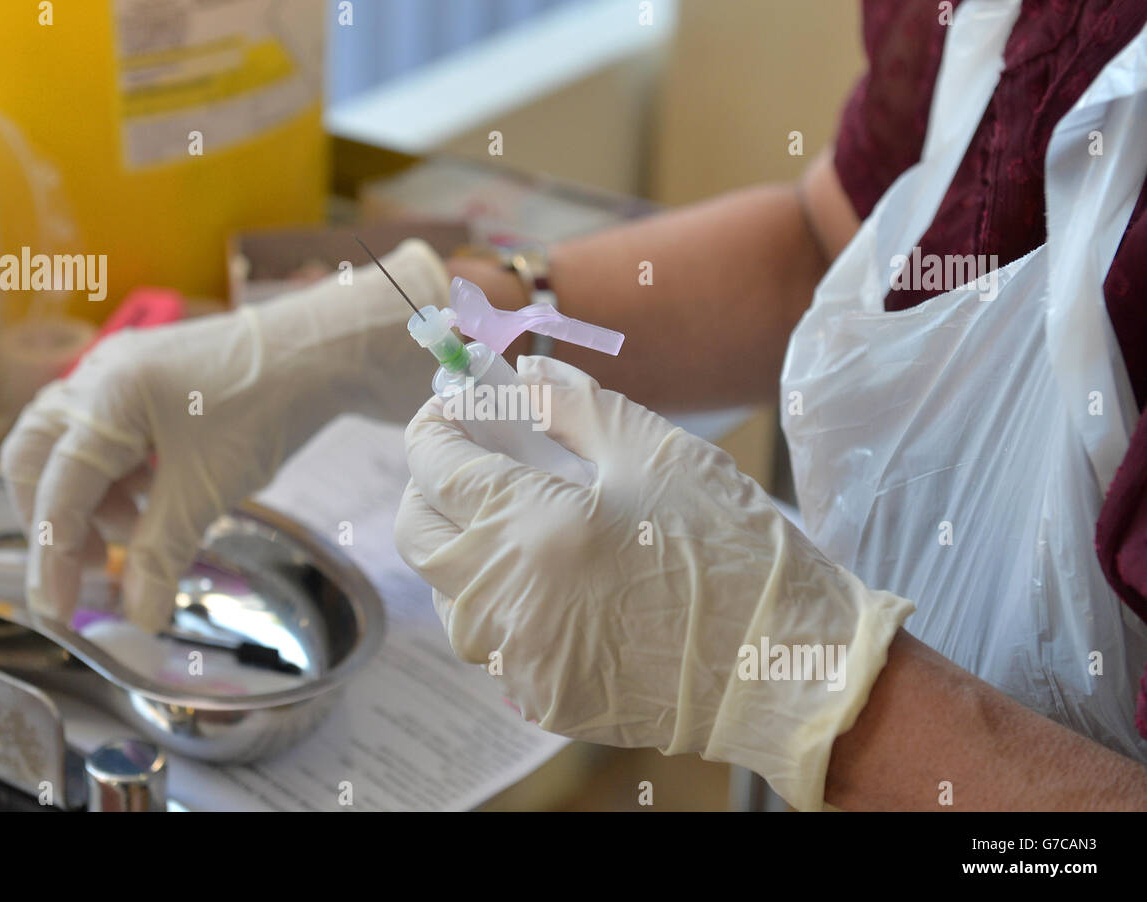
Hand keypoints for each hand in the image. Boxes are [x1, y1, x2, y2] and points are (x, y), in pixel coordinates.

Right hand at [1, 239, 447, 629]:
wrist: (318, 352)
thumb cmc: (263, 408)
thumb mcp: (207, 491)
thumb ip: (161, 555)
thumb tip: (138, 616)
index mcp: (103, 400)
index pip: (57, 492)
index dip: (52, 559)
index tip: (56, 614)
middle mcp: (96, 378)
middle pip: (39, 461)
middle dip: (57, 520)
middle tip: (94, 565)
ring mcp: (117, 372)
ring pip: (70, 447)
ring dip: (92, 500)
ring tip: (139, 533)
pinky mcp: (143, 378)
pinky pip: (105, 433)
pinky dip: (118, 475)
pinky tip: (154, 498)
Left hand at [394, 356, 912, 808]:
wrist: (784, 665)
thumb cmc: (727, 548)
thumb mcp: (654, 452)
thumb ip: (573, 403)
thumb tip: (519, 377)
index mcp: (526, 528)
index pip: (434, 464)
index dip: (435, 423)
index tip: (454, 405)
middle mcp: (502, 601)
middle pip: (418, 533)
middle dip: (433, 484)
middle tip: (478, 458)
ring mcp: (516, 660)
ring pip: (447, 592)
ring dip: (465, 545)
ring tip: (523, 517)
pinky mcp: (539, 698)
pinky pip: (492, 641)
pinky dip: (505, 600)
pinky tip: (555, 579)